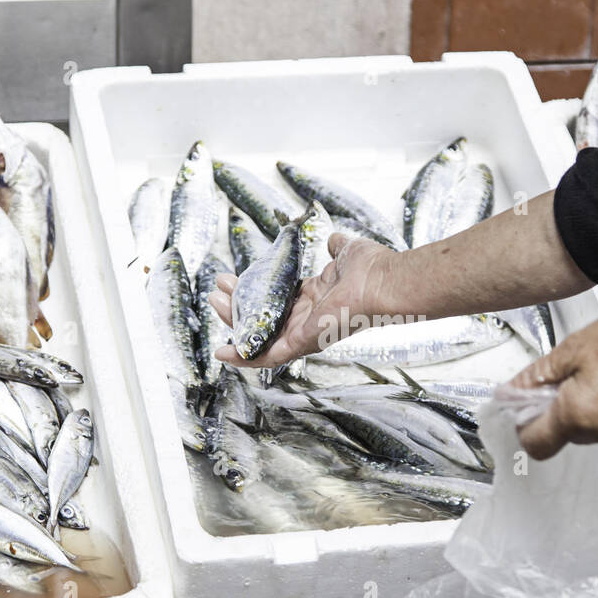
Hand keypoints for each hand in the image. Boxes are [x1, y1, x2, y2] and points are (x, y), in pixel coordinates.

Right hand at [210, 233, 393, 367]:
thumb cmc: (372, 269)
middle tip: (217, 291)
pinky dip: (244, 357)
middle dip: (238, 305)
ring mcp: (304, 333)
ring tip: (214, 304)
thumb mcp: (346, 252)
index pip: (279, 300)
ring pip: (260, 335)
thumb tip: (333, 240)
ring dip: (234, 323)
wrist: (383, 282)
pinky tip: (223, 353)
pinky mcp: (302, 342)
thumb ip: (336, 248)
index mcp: (317, 299)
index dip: (255, 290)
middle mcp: (309, 319)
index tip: (234, 278)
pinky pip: (267, 356)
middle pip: (264, 317)